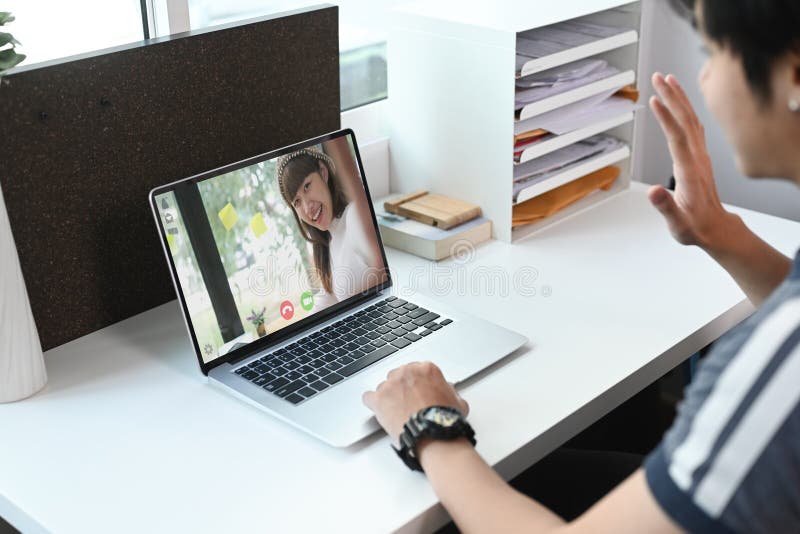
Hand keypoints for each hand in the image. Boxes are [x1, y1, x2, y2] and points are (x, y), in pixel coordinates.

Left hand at [362, 362, 468, 443]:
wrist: (433, 434)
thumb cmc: (444, 419)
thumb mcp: (457, 401)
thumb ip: (448, 390)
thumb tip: (447, 389)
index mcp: (426, 369)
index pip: (416, 370)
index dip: (416, 383)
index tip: (417, 391)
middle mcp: (406, 372)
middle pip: (398, 375)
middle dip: (401, 387)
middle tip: (407, 402)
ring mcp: (390, 385)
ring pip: (384, 386)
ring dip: (388, 397)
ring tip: (396, 412)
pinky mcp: (379, 399)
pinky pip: (368, 397)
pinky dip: (372, 403)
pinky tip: (378, 410)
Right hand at [648, 73, 732, 248]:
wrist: (715, 228)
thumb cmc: (695, 227)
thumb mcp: (678, 224)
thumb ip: (665, 207)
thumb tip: (653, 192)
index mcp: (689, 171)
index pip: (676, 138)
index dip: (666, 118)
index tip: (654, 99)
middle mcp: (697, 158)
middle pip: (685, 120)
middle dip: (672, 96)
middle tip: (657, 77)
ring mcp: (700, 155)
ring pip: (691, 119)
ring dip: (679, 98)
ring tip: (667, 80)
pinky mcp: (699, 156)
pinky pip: (693, 126)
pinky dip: (684, 109)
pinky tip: (679, 103)